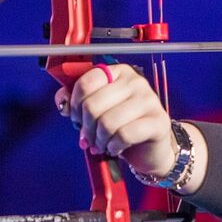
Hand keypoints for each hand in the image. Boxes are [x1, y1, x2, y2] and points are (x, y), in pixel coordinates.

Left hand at [55, 64, 177, 177]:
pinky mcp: (158, 121)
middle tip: (88, 137)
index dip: (75, 104)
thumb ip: (76, 102)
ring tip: (101, 145)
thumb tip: (63, 101)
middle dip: (86, 127)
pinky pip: (124, 135)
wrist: (150, 148)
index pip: (86, 82)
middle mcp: (135, 81)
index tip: (77, 118)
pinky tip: (115, 148)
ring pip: (107, 122)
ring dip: (99, 140)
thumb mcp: (97, 111)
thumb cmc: (121, 126)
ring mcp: (149, 100)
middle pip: (93, 104)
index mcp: (118, 72)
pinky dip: (114, 146)